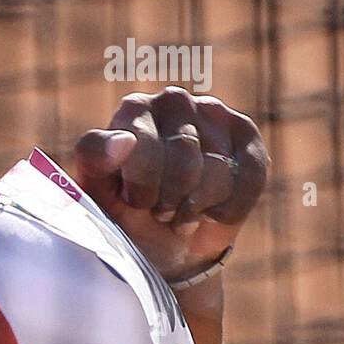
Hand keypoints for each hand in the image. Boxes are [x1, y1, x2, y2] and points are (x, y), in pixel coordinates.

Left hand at [72, 86, 269, 281]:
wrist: (162, 242)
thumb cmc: (122, 212)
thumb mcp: (95, 190)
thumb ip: (94, 159)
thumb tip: (123, 139)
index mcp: (131, 110)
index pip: (142, 149)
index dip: (141, 189)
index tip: (133, 201)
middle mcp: (172, 100)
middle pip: (183, 163)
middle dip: (170, 202)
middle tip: (159, 210)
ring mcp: (212, 111)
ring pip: (217, 174)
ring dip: (197, 208)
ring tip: (180, 210)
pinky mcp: (246, 133)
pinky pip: (249, 179)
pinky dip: (228, 210)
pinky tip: (210, 211)